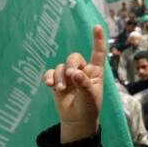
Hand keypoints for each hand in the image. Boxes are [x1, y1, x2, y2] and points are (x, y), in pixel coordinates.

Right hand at [45, 24, 107, 141]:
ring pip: (61, 67)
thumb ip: (84, 84)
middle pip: (74, 57)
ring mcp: (69, 75)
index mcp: (95, 71)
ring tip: (62, 90)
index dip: (98, 40)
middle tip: (71, 77)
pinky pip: (51, 73)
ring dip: (60, 78)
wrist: (77, 119)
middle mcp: (82, 70)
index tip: (97, 26)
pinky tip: (50, 85)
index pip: (97, 52)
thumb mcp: (90, 96)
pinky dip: (50, 78)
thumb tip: (74, 73)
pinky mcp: (58, 80)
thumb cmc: (89, 107)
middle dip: (70, 65)